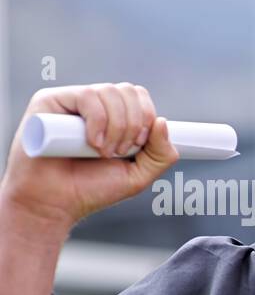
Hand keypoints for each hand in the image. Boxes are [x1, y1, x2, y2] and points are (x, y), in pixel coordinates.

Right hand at [0, 84, 178, 233]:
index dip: (146, 117)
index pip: (139, 97)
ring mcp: (72, 102)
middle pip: (129, 91)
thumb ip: (160, 155)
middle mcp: (94, 106)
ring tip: (103, 152)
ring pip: (109, 92)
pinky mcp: (50, 101)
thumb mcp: (138, 176)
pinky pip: (87, 96)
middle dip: (134, 123)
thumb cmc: (90, 189)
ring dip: (117, 126)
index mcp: (114, 117)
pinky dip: (98, 120)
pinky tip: (92, 142)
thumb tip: (162, 122)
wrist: (54, 203)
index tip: (139, 145)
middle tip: (120, 151)